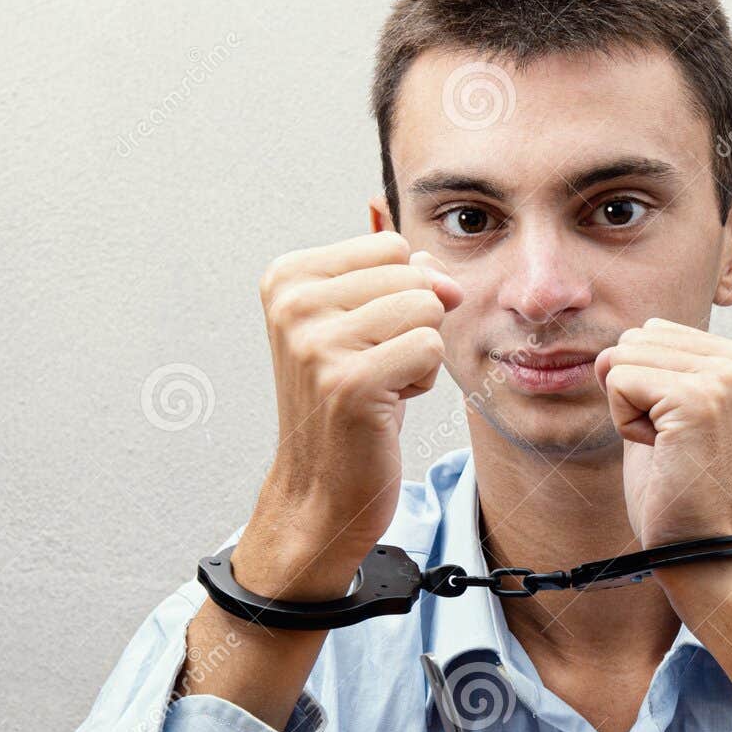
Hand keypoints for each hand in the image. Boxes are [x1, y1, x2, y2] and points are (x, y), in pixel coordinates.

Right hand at [235, 232, 460, 597]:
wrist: (322, 486)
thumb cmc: (349, 401)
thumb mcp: (367, 323)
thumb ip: (402, 277)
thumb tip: (443, 276)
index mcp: (287, 276)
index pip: (392, 246)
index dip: (400, 294)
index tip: (364, 338)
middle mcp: (293, 303)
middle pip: (412, 275)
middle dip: (413, 323)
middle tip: (373, 366)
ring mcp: (316, 343)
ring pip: (427, 309)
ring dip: (420, 353)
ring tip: (380, 383)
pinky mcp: (350, 382)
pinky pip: (430, 348)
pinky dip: (422, 381)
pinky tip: (386, 404)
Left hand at [593, 318, 731, 548]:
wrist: (705, 550)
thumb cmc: (683, 490)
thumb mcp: (670, 414)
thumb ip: (649, 371)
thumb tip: (608, 349)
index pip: (657, 332)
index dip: (648, 386)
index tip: (682, 433)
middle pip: (638, 338)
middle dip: (636, 394)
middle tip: (673, 443)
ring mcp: (729, 378)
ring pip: (626, 356)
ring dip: (630, 409)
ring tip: (670, 448)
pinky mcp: (700, 399)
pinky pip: (620, 383)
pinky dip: (625, 424)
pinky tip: (663, 453)